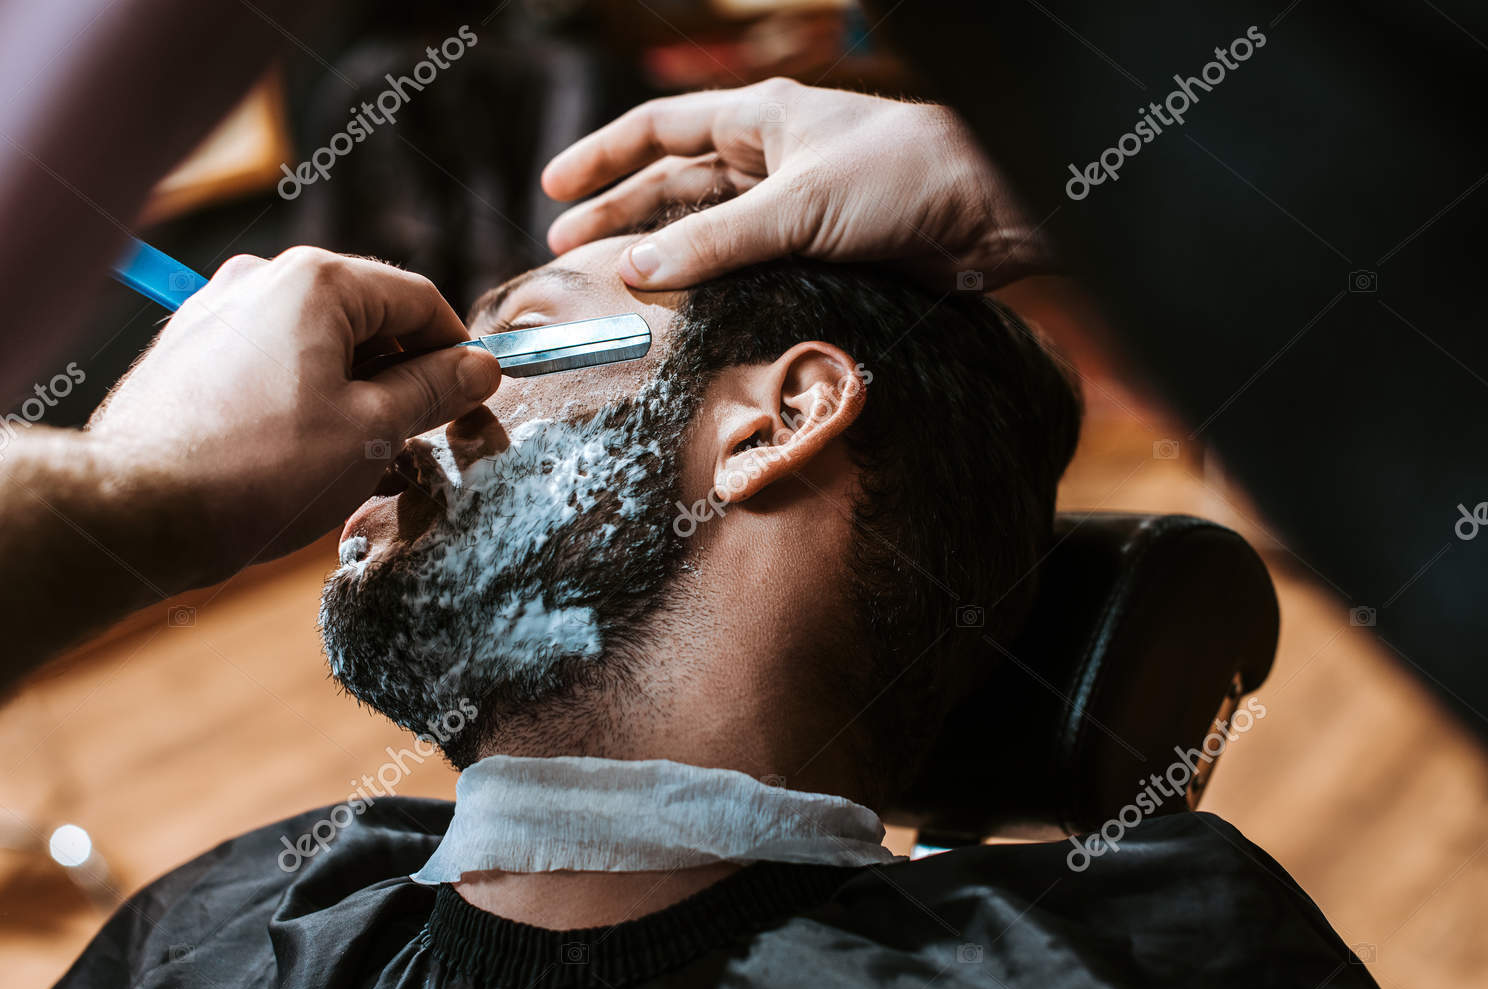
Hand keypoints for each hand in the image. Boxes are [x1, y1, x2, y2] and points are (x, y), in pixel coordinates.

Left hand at [85, 246, 500, 587]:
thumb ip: (432, 391)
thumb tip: (479, 367)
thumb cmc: (257, 471)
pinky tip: (315, 462)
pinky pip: (272, 367)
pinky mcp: (188, 355)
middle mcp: (260, 279)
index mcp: (314, 281)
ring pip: (317, 348)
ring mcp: (216, 314)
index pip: (417, 301)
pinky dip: (307, 404)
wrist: (134, 511)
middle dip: (404, 379)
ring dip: (357, 398)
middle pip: (366, 320)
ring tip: (370, 466)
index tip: (475, 400)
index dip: (458, 353)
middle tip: (427, 442)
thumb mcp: (372, 434)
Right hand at [542, 78, 1048, 291]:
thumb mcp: (798, 204)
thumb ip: (714, 240)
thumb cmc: (902, 176)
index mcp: (759, 120)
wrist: (989, 215)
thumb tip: (635, 269)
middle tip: (569, 255)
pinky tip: (687, 312)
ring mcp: (794, 209)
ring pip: (709, 232)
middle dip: (621, 216)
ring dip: (664, 258)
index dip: (604, 157)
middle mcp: (770, 160)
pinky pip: (749, 269)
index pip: (660, 129)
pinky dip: (714, 288)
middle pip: (675, 185)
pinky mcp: (819, 254)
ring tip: (617, 290)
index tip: (555, 191)